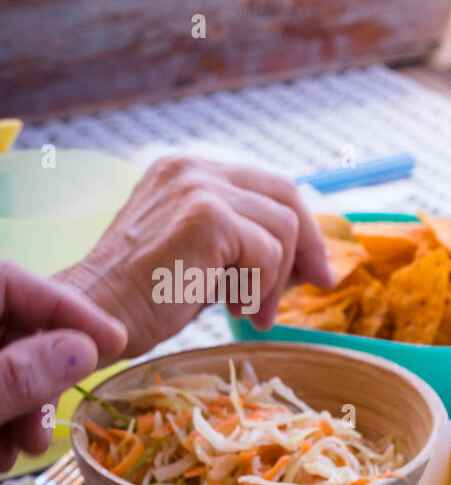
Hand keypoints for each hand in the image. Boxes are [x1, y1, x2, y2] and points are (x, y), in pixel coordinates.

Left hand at [0, 262, 127, 470]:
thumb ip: (16, 376)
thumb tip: (82, 351)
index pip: (15, 280)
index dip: (71, 309)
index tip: (115, 338)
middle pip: (10, 324)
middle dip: (43, 374)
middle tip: (59, 416)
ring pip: (0, 362)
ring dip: (23, 404)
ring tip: (28, 445)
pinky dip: (2, 414)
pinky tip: (6, 448)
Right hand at [57, 155, 334, 356]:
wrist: (99, 315)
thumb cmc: (147, 296)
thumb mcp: (207, 259)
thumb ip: (248, 246)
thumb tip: (311, 262)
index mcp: (190, 173)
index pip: (270, 187)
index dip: (303, 229)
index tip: (318, 271)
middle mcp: (192, 169)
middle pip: (286, 196)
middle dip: (308, 247)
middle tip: (316, 286)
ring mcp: (198, 188)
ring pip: (282, 228)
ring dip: (276, 280)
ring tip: (250, 311)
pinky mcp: (205, 216)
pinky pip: (266, 251)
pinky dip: (262, 287)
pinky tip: (235, 308)